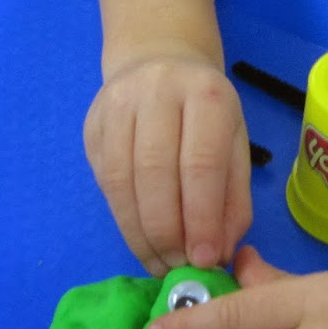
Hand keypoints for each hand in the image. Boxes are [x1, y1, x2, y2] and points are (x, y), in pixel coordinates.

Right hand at [83, 54, 251, 273]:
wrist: (159, 61)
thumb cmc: (207, 114)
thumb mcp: (235, 146)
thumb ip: (233, 199)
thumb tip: (219, 254)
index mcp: (205, 95)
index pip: (200, 163)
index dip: (201, 217)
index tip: (206, 259)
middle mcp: (157, 92)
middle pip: (154, 173)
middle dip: (167, 232)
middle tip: (180, 267)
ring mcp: (116, 106)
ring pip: (121, 182)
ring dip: (140, 234)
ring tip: (160, 263)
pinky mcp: (92, 126)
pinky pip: (105, 183)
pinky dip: (124, 220)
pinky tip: (142, 241)